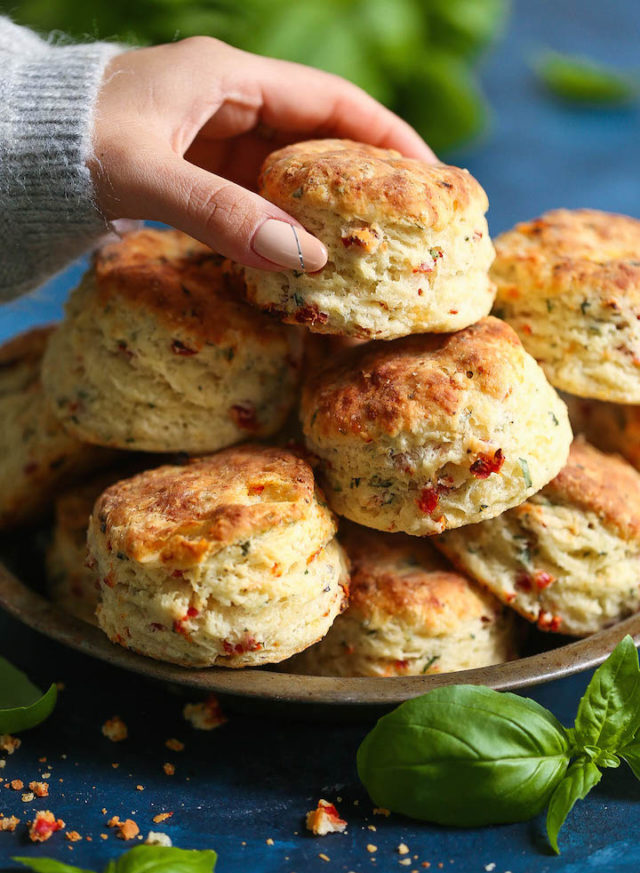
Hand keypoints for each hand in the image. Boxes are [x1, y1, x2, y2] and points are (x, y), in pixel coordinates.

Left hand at [89, 37, 435, 272]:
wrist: (15, 156)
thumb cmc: (73, 146)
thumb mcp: (149, 176)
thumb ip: (222, 216)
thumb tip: (304, 259)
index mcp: (228, 78)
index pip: (332, 101)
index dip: (387, 136)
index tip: (431, 176)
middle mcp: (228, 103)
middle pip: (319, 139)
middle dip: (365, 180)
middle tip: (410, 227)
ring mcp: (212, 140)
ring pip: (290, 175)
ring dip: (324, 212)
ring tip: (367, 254)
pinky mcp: (195, 174)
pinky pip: (255, 201)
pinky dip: (283, 229)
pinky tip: (303, 262)